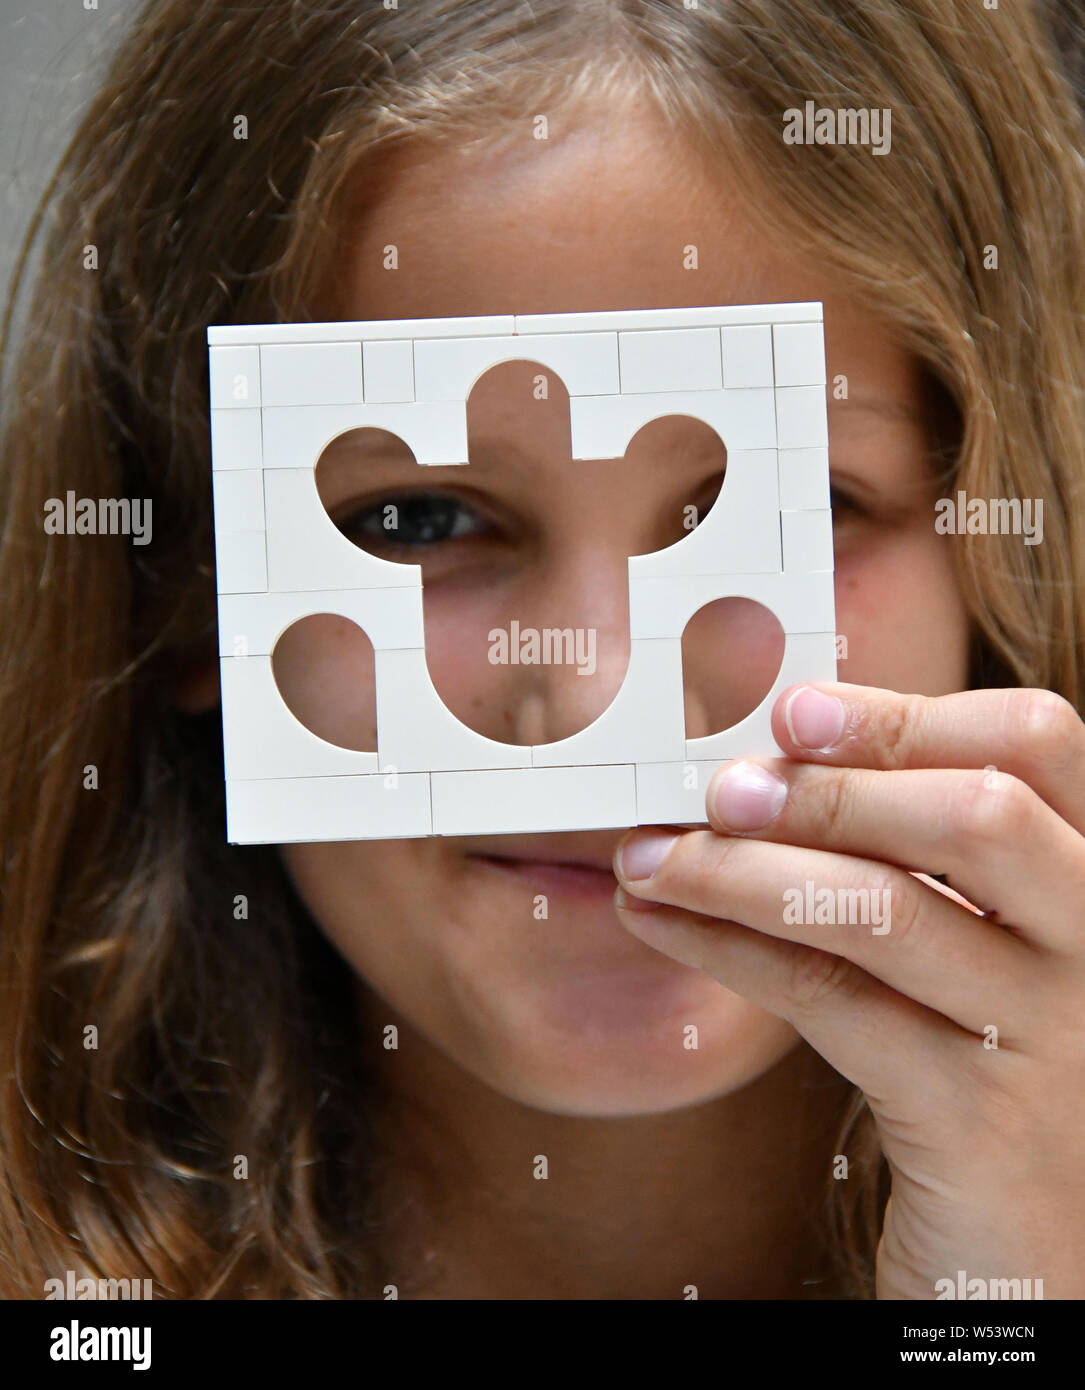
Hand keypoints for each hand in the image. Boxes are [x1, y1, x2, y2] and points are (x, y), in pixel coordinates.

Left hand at [613, 682, 1084, 1298]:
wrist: (1038, 1262)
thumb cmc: (994, 1075)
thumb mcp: (985, 950)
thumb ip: (925, 862)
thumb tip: (776, 770)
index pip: (1038, 744)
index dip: (908, 715)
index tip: (797, 713)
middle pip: (976, 813)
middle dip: (830, 788)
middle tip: (722, 789)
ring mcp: (1054, 1037)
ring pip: (885, 909)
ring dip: (744, 870)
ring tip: (653, 857)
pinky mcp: (977, 1124)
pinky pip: (831, 1002)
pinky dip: (728, 948)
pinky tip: (665, 924)